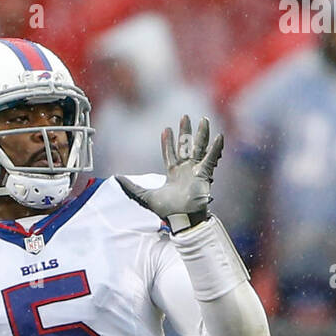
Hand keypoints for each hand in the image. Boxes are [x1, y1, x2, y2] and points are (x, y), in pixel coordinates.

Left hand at [117, 116, 223, 231]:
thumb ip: (132, 187)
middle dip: (185, 132)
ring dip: (201, 134)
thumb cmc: (166, 211)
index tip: (166, 129)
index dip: (168, 142)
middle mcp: (185, 170)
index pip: (170, 154)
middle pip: (186, 146)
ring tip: (204, 120)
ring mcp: (196, 171)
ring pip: (199, 148)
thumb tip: (116, 179)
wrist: (181, 219)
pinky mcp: (205, 175)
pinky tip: (218, 137)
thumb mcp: (145, 196)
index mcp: (173, 174)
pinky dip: (215, 149)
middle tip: (185, 117)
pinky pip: (211, 159)